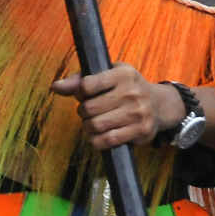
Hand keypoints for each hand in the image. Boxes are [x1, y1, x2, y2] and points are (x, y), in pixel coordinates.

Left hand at [49, 63, 183, 151]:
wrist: (159, 105)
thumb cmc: (125, 88)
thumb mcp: (107, 76)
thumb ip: (79, 80)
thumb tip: (55, 87)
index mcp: (123, 74)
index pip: (87, 85)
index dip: (79, 93)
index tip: (84, 95)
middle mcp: (132, 92)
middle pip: (89, 108)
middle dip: (83, 112)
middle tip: (88, 112)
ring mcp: (137, 112)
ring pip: (96, 125)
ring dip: (88, 127)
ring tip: (93, 123)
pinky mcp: (140, 130)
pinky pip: (108, 140)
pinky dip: (97, 141)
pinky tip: (99, 135)